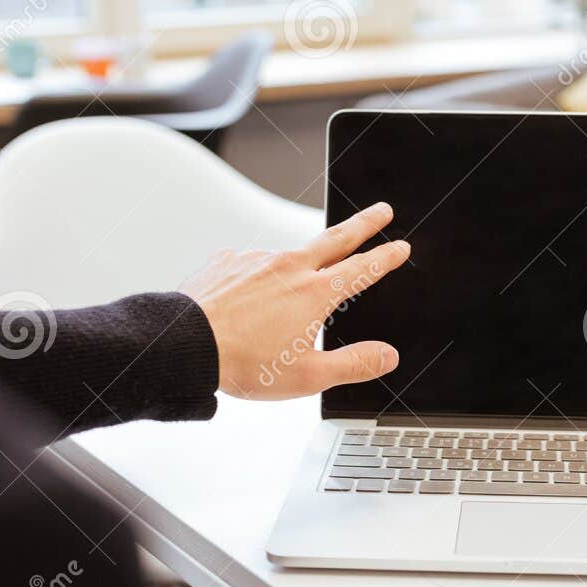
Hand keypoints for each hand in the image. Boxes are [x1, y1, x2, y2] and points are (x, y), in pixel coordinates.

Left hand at [179, 202, 409, 400]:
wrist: (186, 344)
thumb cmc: (244, 363)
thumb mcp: (308, 376)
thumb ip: (355, 364)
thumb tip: (388, 355)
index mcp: (315, 293)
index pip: (362, 269)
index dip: (386, 257)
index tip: (400, 246)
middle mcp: (289, 267)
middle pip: (336, 238)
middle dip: (363, 223)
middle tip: (381, 210)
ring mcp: (257, 260)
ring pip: (289, 258)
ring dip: (298, 267)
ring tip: (287, 300)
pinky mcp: (228, 261)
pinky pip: (252, 267)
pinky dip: (258, 280)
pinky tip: (249, 303)